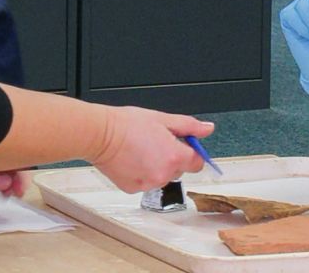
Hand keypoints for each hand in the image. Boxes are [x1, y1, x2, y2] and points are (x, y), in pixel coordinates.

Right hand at [94, 108, 212, 192]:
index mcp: (175, 157)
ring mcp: (148, 184)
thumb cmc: (128, 125)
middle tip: (158, 142)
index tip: (186, 145)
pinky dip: (143, 173)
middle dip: (173, 157)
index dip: (192, 153)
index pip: (198, 163)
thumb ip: (189, 126)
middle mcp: (163, 174)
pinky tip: (133, 159)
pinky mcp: (133, 189)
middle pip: (180, 169)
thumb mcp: (164, 119)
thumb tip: (207, 129)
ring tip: (143, 150)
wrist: (101, 135)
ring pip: (162, 176)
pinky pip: (146, 182)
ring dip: (158, 166)